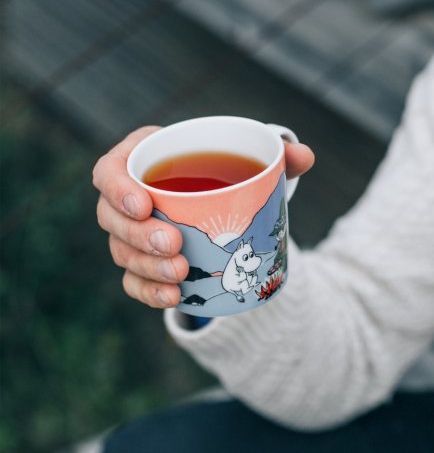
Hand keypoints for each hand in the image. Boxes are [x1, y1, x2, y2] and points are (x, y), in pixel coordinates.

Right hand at [93, 125, 313, 308]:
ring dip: (147, 267)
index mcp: (141, 159)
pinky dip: (150, 292)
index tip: (145, 205)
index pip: (109, 171)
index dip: (117, 188)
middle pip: (111, 218)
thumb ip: (275, 155)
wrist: (220, 202)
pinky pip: (132, 281)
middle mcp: (126, 197)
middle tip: (174, 243)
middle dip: (139, 235)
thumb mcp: (246, 160)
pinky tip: (173, 297)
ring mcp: (129, 233)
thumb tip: (304, 156)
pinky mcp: (140, 262)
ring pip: (121, 252)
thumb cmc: (223, 171)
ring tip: (181, 273)